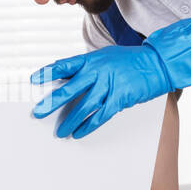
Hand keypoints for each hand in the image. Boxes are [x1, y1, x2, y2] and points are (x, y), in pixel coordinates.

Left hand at [30, 45, 172, 138]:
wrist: (157, 63)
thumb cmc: (129, 60)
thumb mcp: (105, 57)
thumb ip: (86, 68)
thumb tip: (66, 80)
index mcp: (92, 59)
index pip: (64, 65)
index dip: (48, 73)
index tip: (33, 80)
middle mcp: (98, 71)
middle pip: (70, 89)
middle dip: (52, 102)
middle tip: (38, 112)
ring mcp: (110, 85)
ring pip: (84, 106)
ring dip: (71, 120)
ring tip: (60, 131)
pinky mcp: (121, 98)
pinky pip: (101, 115)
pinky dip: (89, 125)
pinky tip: (79, 133)